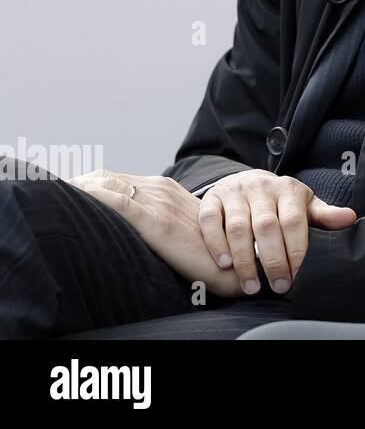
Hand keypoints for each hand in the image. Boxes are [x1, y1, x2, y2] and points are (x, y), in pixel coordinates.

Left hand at [70, 169, 244, 298]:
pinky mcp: (155, 220)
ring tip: (57, 196)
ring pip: (106, 184)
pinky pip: (117, 200)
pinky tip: (76, 196)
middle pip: (106, 178)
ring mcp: (158, 202)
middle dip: (76, 184)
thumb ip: (163, 221)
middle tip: (53, 193)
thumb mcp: (183, 230)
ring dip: (79, 187)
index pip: (116, 180)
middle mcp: (160, 190)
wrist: (238, 259)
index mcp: (165, 191)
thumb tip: (143, 226)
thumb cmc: (210, 252)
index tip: (67, 191)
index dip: (89, 183)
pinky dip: (94, 195)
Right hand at [200, 170, 355, 295]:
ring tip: (251, 285)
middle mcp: (261, 186)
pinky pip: (210, 221)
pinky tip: (224, 264)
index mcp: (288, 188)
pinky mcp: (212, 198)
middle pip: (266, 227)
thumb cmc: (281, 201)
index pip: (293, 221)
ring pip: (238, 227)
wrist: (247, 181)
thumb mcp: (304, 205)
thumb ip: (324, 215)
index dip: (296, 250)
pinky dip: (216, 243)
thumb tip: (350, 218)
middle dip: (273, 260)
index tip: (297, 275)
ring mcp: (234, 191)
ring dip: (243, 259)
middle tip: (278, 286)